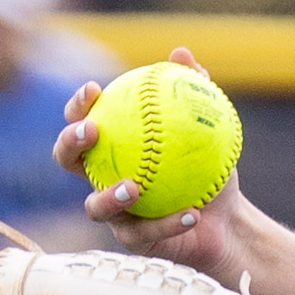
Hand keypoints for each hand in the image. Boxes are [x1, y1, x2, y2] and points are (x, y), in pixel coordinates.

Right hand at [54, 46, 242, 275]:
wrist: (227, 221)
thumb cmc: (209, 169)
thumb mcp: (208, 129)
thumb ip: (192, 92)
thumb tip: (182, 53)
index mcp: (111, 148)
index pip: (82, 121)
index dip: (78, 106)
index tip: (94, 90)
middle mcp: (102, 178)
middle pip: (67, 161)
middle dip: (70, 143)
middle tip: (92, 131)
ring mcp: (113, 213)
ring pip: (94, 208)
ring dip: (108, 196)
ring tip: (132, 185)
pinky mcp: (133, 241)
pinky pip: (146, 233)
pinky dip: (169, 223)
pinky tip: (192, 213)